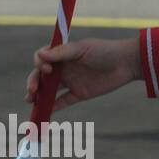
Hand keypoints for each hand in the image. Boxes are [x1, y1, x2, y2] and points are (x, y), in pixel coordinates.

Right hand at [26, 37, 140, 111]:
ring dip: (39, 96)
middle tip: (32, 91)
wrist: (128, 63)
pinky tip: (47, 110)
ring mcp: (72, 82)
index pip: (42, 60)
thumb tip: (40, 55)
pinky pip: (63, 102)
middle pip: (42, 77)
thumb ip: (62, 52)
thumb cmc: (105, 51)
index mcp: (63, 55)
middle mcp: (65, 69)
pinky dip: (54, 107)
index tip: (46, 69)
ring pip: (49, 91)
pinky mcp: (80, 94)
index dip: (39, 65)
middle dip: (33, 83)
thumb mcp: (83, 48)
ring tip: (30, 101)